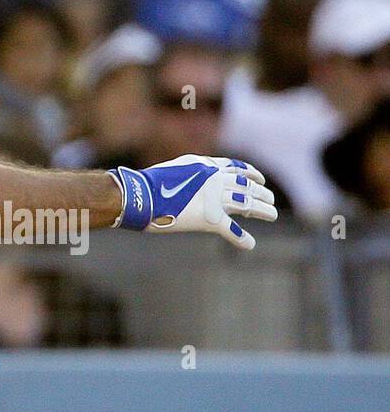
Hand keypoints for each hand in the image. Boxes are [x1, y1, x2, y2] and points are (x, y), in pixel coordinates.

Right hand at [109, 155, 276, 248]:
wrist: (141, 195)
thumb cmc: (152, 182)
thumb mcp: (178, 168)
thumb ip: (195, 172)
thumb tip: (203, 178)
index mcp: (207, 166)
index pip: (237, 168)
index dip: (252, 174)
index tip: (260, 178)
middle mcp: (215, 180)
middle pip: (247, 186)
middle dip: (262, 193)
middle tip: (270, 201)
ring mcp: (214, 199)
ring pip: (247, 204)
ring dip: (263, 210)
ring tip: (271, 215)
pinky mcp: (209, 219)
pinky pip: (231, 230)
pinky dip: (241, 239)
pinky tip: (249, 244)